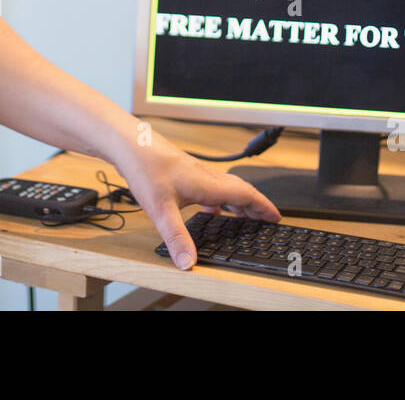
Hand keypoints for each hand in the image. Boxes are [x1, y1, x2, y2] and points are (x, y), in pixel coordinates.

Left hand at [113, 133, 280, 269]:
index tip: (276, 217)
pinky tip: (205, 207)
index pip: (245, 195)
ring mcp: (193, 171)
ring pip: (223, 186)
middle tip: (265, 219)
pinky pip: (208, 185)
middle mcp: (204, 175)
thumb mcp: (161, 209)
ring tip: (240, 216)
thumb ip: (176, 237)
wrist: (128, 142)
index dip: (263, 207)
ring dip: (236, 201)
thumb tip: (188, 262)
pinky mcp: (182, 170)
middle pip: (238, 190)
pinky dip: (216, 198)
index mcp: (207, 184)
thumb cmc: (145, 167)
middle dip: (254, 206)